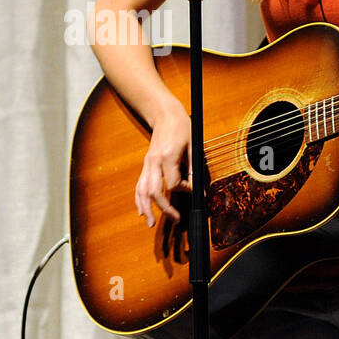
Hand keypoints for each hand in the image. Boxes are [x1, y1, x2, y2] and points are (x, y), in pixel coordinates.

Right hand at [136, 105, 191, 226]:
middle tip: (175, 219)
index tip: (192, 190)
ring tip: (150, 223)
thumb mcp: (193, 145)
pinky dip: (139, 199)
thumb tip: (199, 190)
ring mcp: (147, 164)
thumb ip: (194, 169)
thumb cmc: (181, 127)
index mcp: (167, 156)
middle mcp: (154, 162)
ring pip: (142, 190)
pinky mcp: (145, 165)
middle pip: (154, 191)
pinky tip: (142, 211)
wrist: (165, 114)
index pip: (173, 183)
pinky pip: (139, 185)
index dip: (184, 190)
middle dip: (163, 208)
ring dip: (146, 208)